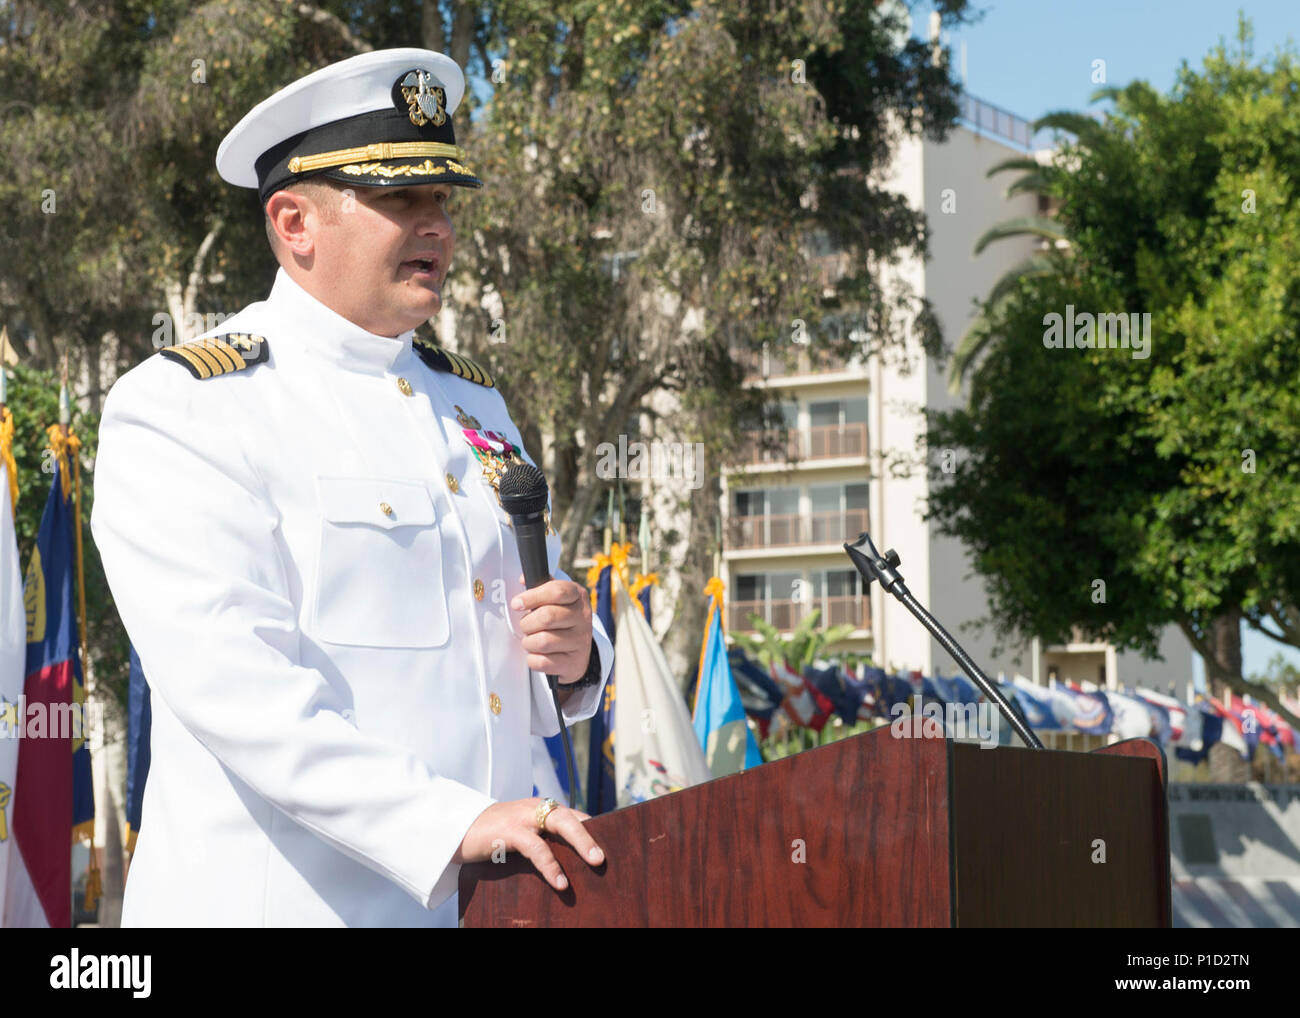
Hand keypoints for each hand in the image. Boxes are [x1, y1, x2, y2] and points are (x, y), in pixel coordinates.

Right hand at [453, 798, 605, 890]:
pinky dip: (551, 865)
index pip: (574, 815)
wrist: (455, 829)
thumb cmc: (492, 836)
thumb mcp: (520, 835)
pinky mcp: (509, 831)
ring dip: (581, 842)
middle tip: (606, 855)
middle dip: (591, 834)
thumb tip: (570, 866)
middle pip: (570, 816)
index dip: (594, 828)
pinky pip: (537, 847)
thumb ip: (542, 841)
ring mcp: (523, 817)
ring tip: (596, 862)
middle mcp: (536, 808)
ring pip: (560, 824)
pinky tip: (561, 882)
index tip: (615, 841)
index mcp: (541, 808)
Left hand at [511, 577, 592, 681]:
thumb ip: (541, 587)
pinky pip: (543, 662)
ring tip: (531, 641)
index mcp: (578, 596)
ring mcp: (581, 641)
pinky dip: (533, 659)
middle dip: (527, 623)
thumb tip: (523, 579)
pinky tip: (537, 654)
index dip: (532, 596)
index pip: (556, 591)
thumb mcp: (557, 599)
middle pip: (547, 616)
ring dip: (529, 642)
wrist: (579, 651)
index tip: (517, 604)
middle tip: (525, 625)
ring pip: (543, 641)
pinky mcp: (574, 663)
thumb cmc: (561, 620)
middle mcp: (583, 617)